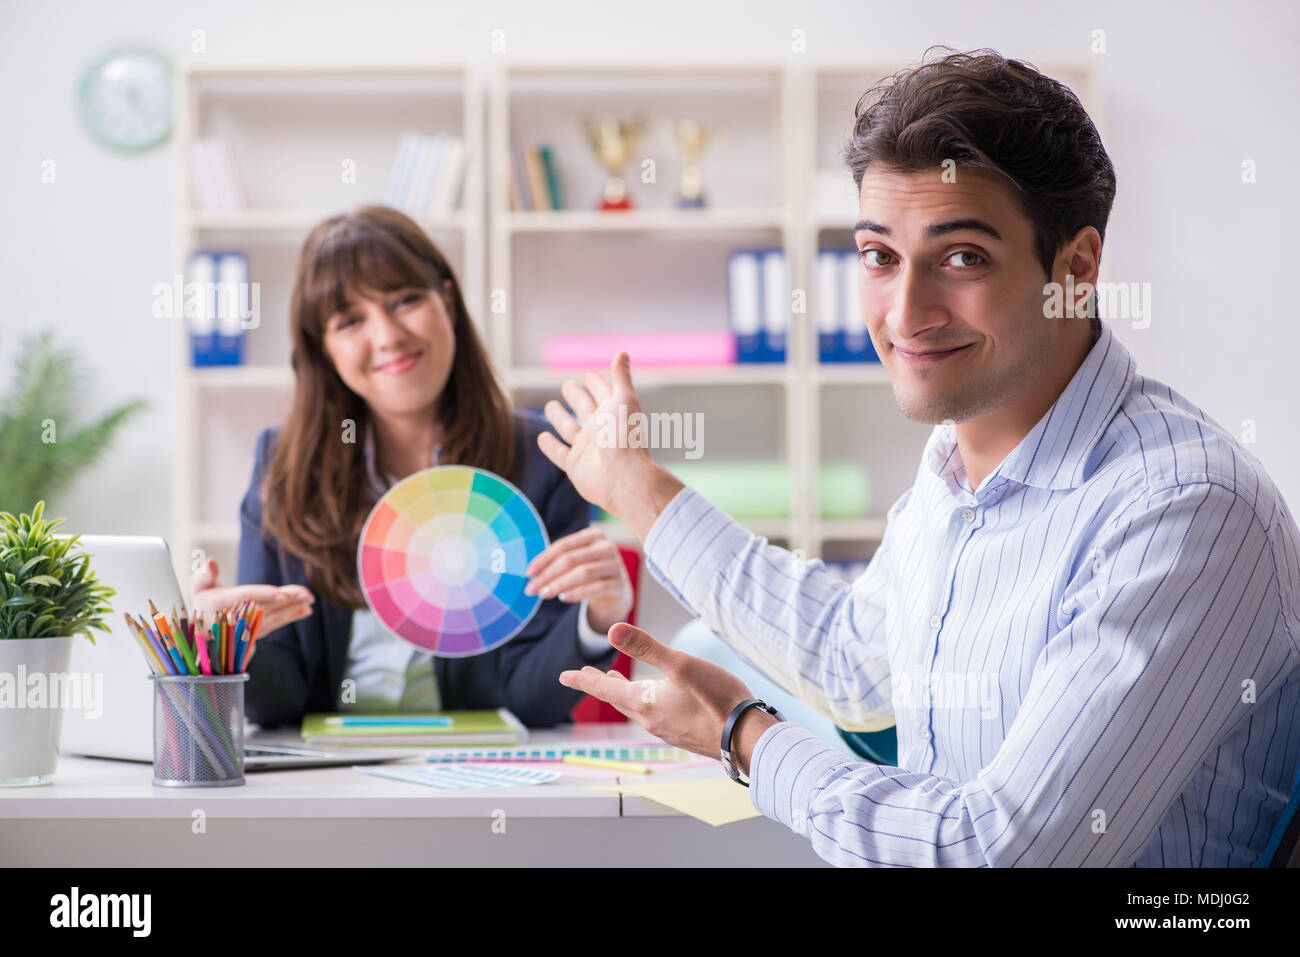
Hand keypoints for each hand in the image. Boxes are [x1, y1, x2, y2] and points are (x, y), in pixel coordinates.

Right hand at [189, 557, 314, 634]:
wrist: (202, 632)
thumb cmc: (203, 602)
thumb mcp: (199, 587)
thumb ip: (204, 575)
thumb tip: (209, 561)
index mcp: (218, 605)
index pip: (243, 598)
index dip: (262, 595)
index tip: (281, 593)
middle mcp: (233, 620)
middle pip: (264, 607)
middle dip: (287, 601)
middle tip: (307, 594)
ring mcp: (244, 630)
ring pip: (272, 618)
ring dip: (293, 610)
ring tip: (310, 600)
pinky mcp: (254, 635)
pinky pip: (275, 625)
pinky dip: (291, 617)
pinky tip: (305, 610)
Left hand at [524, 526, 632, 632]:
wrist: (616, 592)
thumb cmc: (590, 574)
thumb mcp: (578, 562)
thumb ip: (559, 561)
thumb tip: (530, 573)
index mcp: (593, 535)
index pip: (564, 546)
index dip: (544, 559)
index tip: (528, 573)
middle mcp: (606, 547)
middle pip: (571, 559)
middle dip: (547, 575)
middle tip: (531, 589)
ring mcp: (616, 565)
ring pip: (583, 573)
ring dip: (559, 584)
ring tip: (543, 594)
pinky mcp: (620, 584)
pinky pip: (596, 588)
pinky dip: (577, 593)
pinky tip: (563, 598)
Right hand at [536, 352, 683, 541]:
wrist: (623, 477)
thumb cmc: (625, 436)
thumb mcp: (624, 399)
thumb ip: (621, 377)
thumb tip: (623, 352)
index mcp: (613, 413)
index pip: (603, 393)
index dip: (597, 383)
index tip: (590, 374)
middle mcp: (600, 429)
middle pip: (585, 408)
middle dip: (577, 396)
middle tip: (567, 384)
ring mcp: (587, 448)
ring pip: (569, 428)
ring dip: (559, 418)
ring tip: (550, 406)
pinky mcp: (575, 465)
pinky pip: (560, 453)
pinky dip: (550, 446)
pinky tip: (542, 438)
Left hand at [559, 622, 772, 763]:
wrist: (749, 739)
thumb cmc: (718, 700)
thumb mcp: (681, 665)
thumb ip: (647, 647)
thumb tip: (611, 629)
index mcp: (645, 702)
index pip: (604, 690)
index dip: (584, 680)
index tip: (564, 675)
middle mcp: (652, 720)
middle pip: (618, 699)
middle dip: (600, 686)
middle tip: (584, 676)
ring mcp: (669, 729)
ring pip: (637, 708)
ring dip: (622, 694)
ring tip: (617, 682)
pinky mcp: (684, 733)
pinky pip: (655, 715)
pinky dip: (644, 702)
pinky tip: (656, 699)